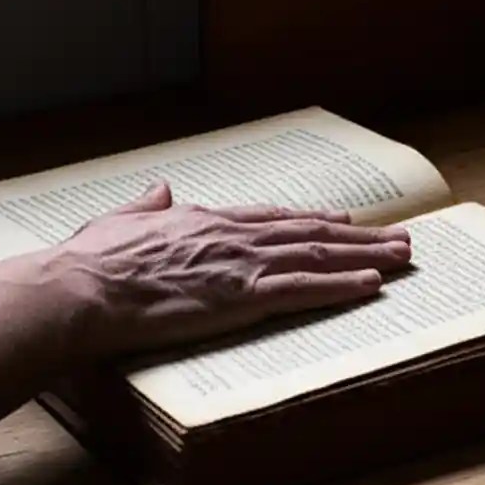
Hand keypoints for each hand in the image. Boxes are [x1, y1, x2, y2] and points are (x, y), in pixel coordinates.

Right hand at [54, 181, 411, 355]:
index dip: (313, 219)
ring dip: (366, 257)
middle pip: (310, 233)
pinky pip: (305, 289)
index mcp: (206, 220)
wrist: (82, 288)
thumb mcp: (120, 220)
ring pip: (318, 256)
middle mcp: (233, 235)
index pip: (273, 218)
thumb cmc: (93, 261)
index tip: (344, 220)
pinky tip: (371, 285)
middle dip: (359, 236)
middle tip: (397, 236)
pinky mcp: (242, 295)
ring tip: (402, 257)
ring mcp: (241, 263)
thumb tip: (159, 188)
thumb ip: (147, 205)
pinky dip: (342, 285)